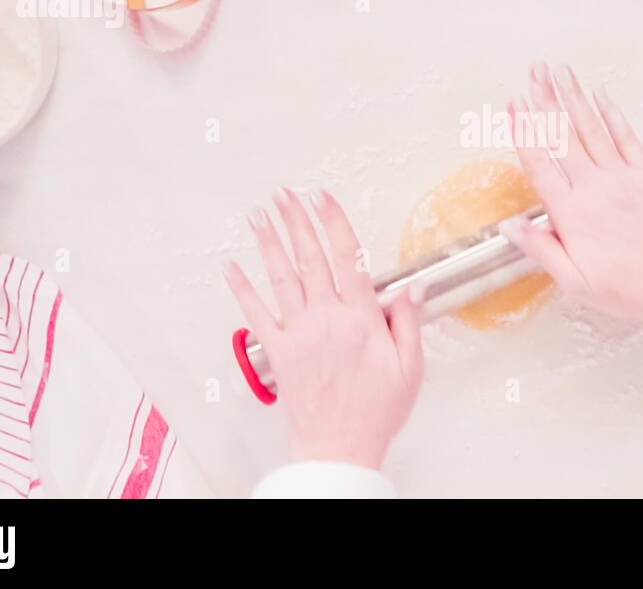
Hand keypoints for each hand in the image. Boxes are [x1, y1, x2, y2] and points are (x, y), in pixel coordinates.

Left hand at [224, 188, 423, 468]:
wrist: (339, 447)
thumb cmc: (376, 411)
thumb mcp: (410, 366)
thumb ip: (407, 322)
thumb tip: (411, 286)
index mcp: (361, 320)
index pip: (348, 259)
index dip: (334, 223)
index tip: (323, 197)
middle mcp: (326, 320)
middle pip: (310, 259)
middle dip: (297, 221)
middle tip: (286, 194)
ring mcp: (299, 334)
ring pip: (281, 278)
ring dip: (270, 243)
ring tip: (260, 215)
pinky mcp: (279, 352)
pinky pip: (256, 314)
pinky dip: (242, 289)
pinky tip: (231, 267)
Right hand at [500, 62, 642, 340]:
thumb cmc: (630, 288)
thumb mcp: (574, 281)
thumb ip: (540, 248)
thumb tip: (509, 227)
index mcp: (571, 213)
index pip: (539, 163)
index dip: (523, 131)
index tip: (513, 106)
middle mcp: (595, 187)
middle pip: (562, 136)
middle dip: (545, 100)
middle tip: (533, 72)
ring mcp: (623, 177)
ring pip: (591, 128)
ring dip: (573, 97)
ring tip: (560, 71)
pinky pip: (626, 136)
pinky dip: (611, 113)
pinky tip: (599, 95)